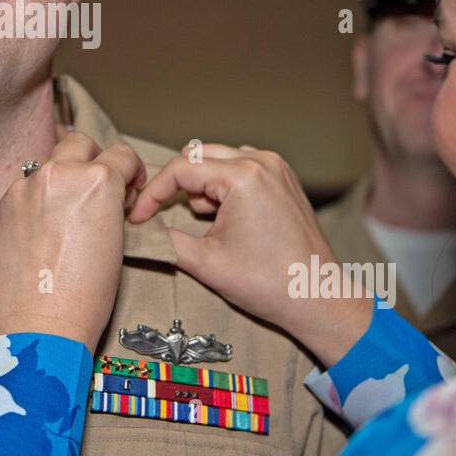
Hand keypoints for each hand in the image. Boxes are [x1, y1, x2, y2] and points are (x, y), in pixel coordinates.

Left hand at [0, 132, 145, 354]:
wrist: (37, 329)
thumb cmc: (85, 298)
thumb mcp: (116, 246)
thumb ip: (109, 208)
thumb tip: (104, 201)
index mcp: (96, 182)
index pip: (122, 154)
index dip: (131, 173)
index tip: (128, 190)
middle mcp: (57, 175)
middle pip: (79, 143)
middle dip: (92, 160)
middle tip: (95, 192)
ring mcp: (22, 189)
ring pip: (46, 167)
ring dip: (59, 182)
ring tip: (61, 219)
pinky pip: (22, 192)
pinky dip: (32, 204)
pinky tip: (36, 236)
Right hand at [128, 143, 371, 367]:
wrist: (318, 298)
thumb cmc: (269, 283)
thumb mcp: (205, 263)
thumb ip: (165, 241)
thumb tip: (138, 231)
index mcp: (243, 177)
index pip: (181, 169)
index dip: (152, 192)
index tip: (138, 216)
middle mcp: (262, 162)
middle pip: (198, 156)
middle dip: (175, 184)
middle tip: (158, 213)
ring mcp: (277, 168)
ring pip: (219, 159)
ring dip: (201, 184)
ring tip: (201, 220)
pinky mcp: (284, 179)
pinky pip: (241, 167)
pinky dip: (224, 185)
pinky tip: (223, 215)